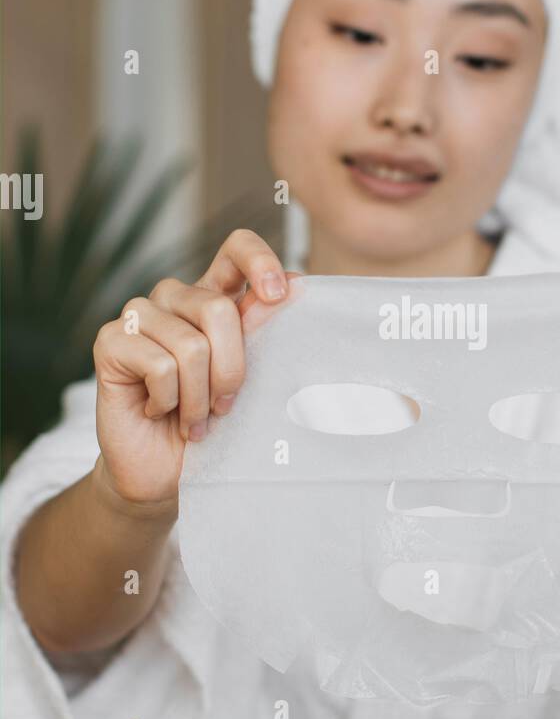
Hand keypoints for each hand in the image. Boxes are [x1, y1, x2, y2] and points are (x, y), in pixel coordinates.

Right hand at [93, 229, 296, 507]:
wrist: (163, 470)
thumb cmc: (211, 424)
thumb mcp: (248, 380)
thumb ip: (260, 334)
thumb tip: (289, 287)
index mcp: (214, 296)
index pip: (236, 248)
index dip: (259, 260)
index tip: (278, 294)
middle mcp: (176, 298)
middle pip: (217, 309)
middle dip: (231, 372)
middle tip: (223, 407)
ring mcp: (140, 315)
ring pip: (190, 345)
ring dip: (198, 397)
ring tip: (192, 419)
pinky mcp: (110, 339)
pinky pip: (158, 365)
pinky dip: (168, 401)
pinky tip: (157, 411)